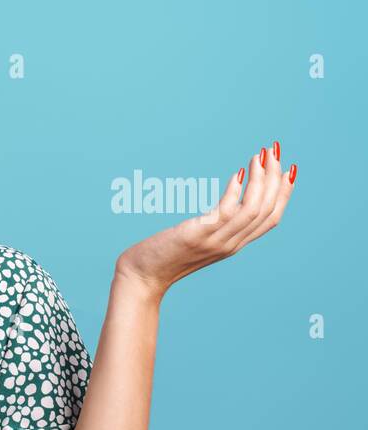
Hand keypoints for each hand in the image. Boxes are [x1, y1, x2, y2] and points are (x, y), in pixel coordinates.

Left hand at [115, 141, 296, 299]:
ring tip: (260, 156)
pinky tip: (238, 173)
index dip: (284, 193)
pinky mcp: (198, 236)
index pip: (271, 219)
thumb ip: (215, 225)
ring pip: (254, 209)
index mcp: (233, 245)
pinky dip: (237, 191)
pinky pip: (227, 212)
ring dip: (261, 179)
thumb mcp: (197, 239)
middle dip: (276, 178)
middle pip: (267, 210)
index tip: (289, 168)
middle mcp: (230, 244)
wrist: (140, 278)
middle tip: (274, 151)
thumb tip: (229, 201)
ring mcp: (216, 241)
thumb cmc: (162, 257)